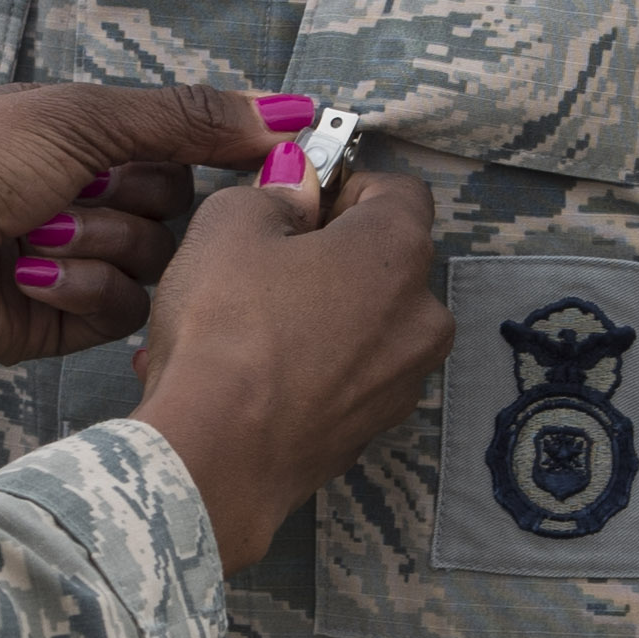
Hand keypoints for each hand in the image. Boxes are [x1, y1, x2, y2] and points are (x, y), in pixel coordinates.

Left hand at [0, 82, 263, 377]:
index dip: (227, 144)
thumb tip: (282, 108)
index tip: (283, 147)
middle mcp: (91, 195)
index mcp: (87, 135)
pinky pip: (125, 308)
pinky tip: (29, 276)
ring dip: (99, 242)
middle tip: (72, 189)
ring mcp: (82, 260)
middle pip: (182, 204)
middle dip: (132, 196)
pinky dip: (82, 288)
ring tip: (32, 234)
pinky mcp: (70, 320)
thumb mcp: (77, 119)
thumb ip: (182, 119)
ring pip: (157, 259)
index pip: (188, 138)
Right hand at [127, 171, 451, 563]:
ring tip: (250, 326)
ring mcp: (404, 381)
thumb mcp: (227, 223)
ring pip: (369, 323)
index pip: (401, 189)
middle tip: (266, 261)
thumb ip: (276, 191)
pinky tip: (253, 374)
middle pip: (388, 260)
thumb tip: (298, 185)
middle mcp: (423, 316)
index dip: (347, 182)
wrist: (215, 455)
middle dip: (335, 251)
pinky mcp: (373, 429)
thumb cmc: (224, 326)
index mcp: (398, 252)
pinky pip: (347, 376)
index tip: (299, 198)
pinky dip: (313, 365)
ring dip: (324, 312)